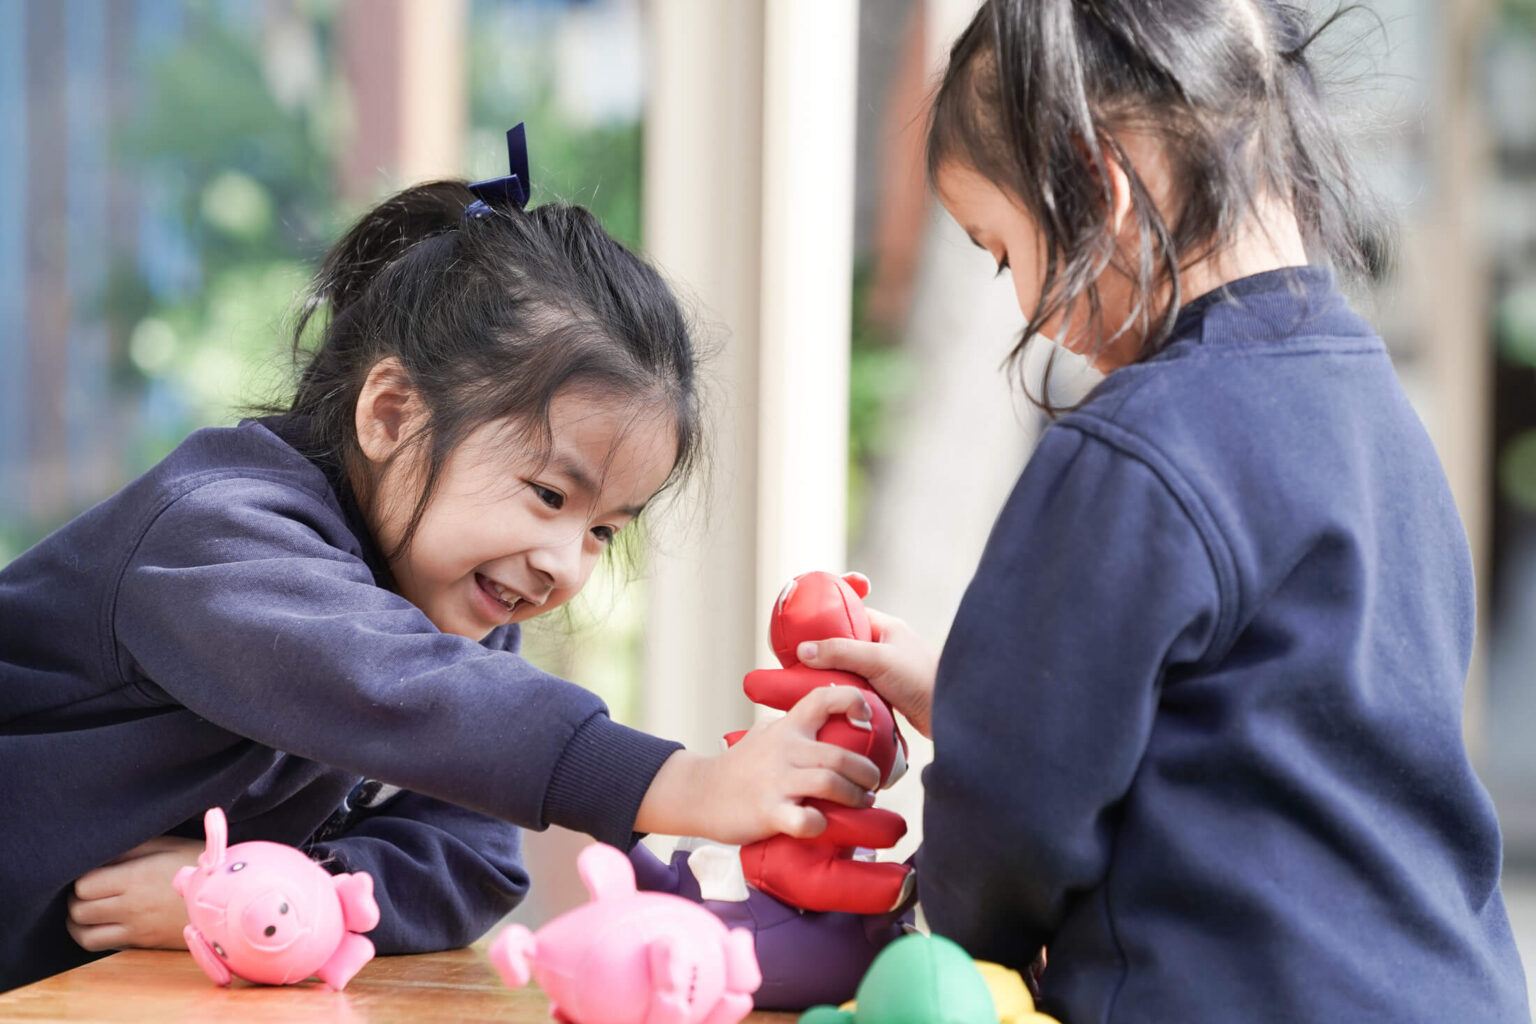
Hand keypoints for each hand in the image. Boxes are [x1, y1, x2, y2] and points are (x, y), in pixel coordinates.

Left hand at [67, 836, 202, 951]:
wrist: (231, 898)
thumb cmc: (200, 864)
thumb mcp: (168, 844)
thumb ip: (131, 847)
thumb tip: (99, 850)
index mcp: (136, 879)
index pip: (83, 885)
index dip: (81, 878)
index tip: (92, 872)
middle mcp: (132, 907)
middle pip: (80, 911)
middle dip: (76, 900)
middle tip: (86, 890)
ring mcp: (137, 929)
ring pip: (85, 935)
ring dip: (78, 923)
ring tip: (87, 910)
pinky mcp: (144, 943)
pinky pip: (104, 946)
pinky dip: (95, 935)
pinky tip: (103, 923)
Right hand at [636, 684, 882, 843]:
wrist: (700, 794)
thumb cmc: (739, 765)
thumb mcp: (764, 733)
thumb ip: (792, 724)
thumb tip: (825, 712)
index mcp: (787, 727)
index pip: (823, 699)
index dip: (852, 702)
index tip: (867, 719)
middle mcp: (784, 749)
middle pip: (840, 755)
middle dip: (867, 773)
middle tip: (872, 784)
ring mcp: (776, 781)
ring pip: (830, 783)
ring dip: (854, 796)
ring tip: (862, 802)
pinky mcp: (768, 812)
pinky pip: (805, 820)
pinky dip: (821, 824)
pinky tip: (823, 824)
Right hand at [794, 607, 937, 737]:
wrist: (951, 715)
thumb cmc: (919, 680)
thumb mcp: (877, 660)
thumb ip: (840, 652)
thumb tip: (803, 649)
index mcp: (886, 627)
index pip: (848, 615)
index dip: (824, 622)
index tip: (800, 633)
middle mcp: (886, 645)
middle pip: (845, 645)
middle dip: (824, 654)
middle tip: (798, 664)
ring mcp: (887, 670)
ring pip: (850, 669)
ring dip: (834, 677)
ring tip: (809, 685)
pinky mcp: (888, 693)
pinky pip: (859, 688)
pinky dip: (846, 693)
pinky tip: (831, 702)